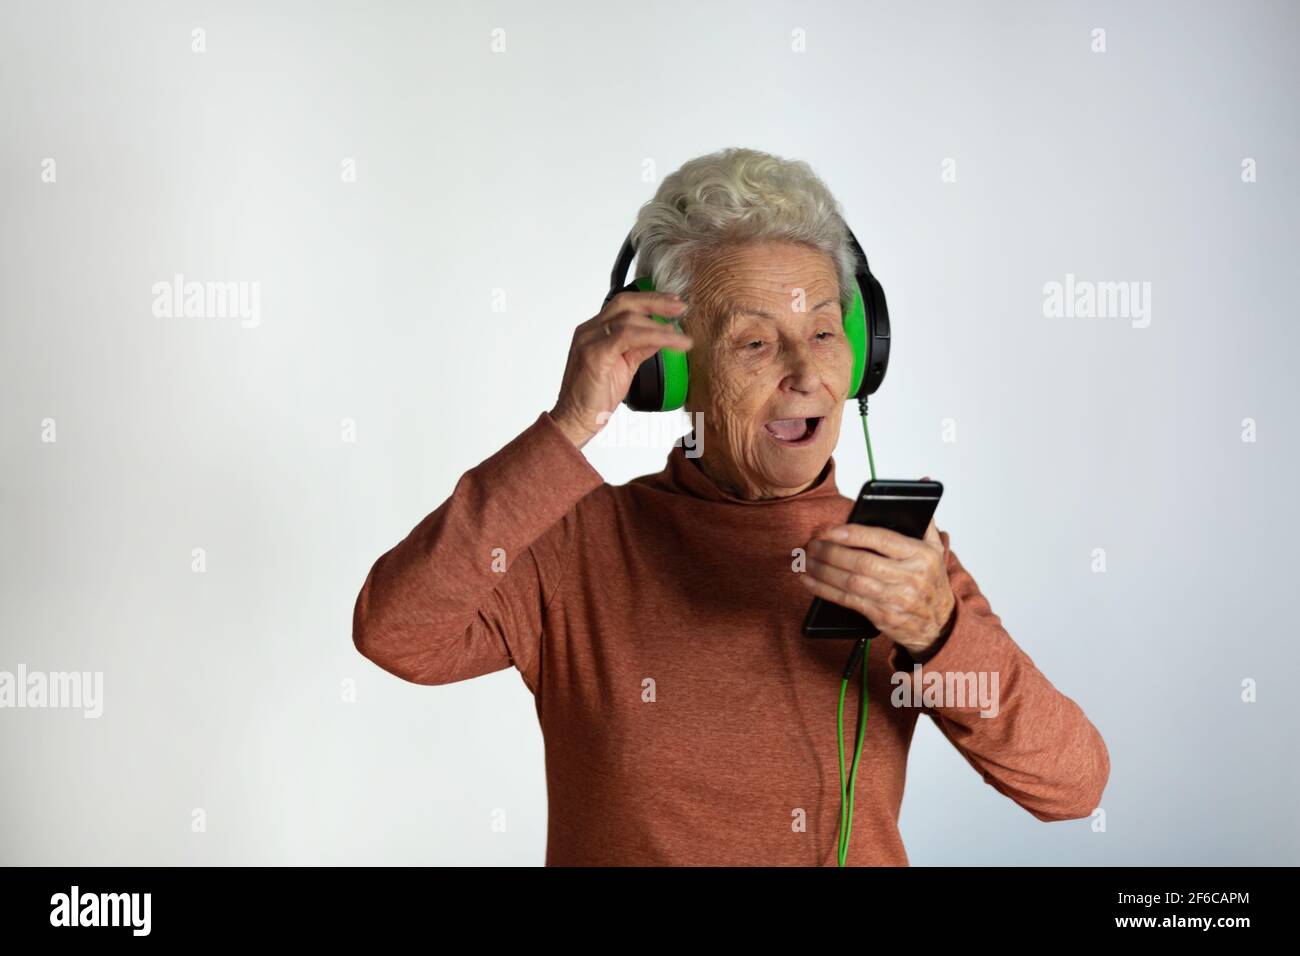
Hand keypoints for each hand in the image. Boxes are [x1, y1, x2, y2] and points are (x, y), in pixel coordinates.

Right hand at [549, 292, 692, 447]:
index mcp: (594, 331)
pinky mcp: (595, 355)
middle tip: (680, 307)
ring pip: (629, 320)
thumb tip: (662, 336)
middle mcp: (589, 331)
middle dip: (656, 302)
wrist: (575, 420)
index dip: (650, 301)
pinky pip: (628, 337)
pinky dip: (654, 337)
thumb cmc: (594, 398)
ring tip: (680, 336)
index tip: (673, 303)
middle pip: (626, 303)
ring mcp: (590, 341)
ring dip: (659, 326)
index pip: (623, 305)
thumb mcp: (625, 367)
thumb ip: (640, 348)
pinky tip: (670, 342)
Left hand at [799, 484, 954, 657]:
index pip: (883, 540)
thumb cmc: (929, 580)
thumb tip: (922, 483)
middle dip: (831, 552)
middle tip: (811, 544)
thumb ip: (923, 519)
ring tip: (805, 559)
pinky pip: (848, 601)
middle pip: (862, 563)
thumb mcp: (935, 549)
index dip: (853, 534)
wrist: (939, 624)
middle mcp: (910, 577)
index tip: (830, 530)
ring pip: (852, 583)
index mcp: (921, 555)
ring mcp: (896, 600)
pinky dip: (824, 590)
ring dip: (822, 571)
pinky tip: (809, 580)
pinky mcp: (883, 617)